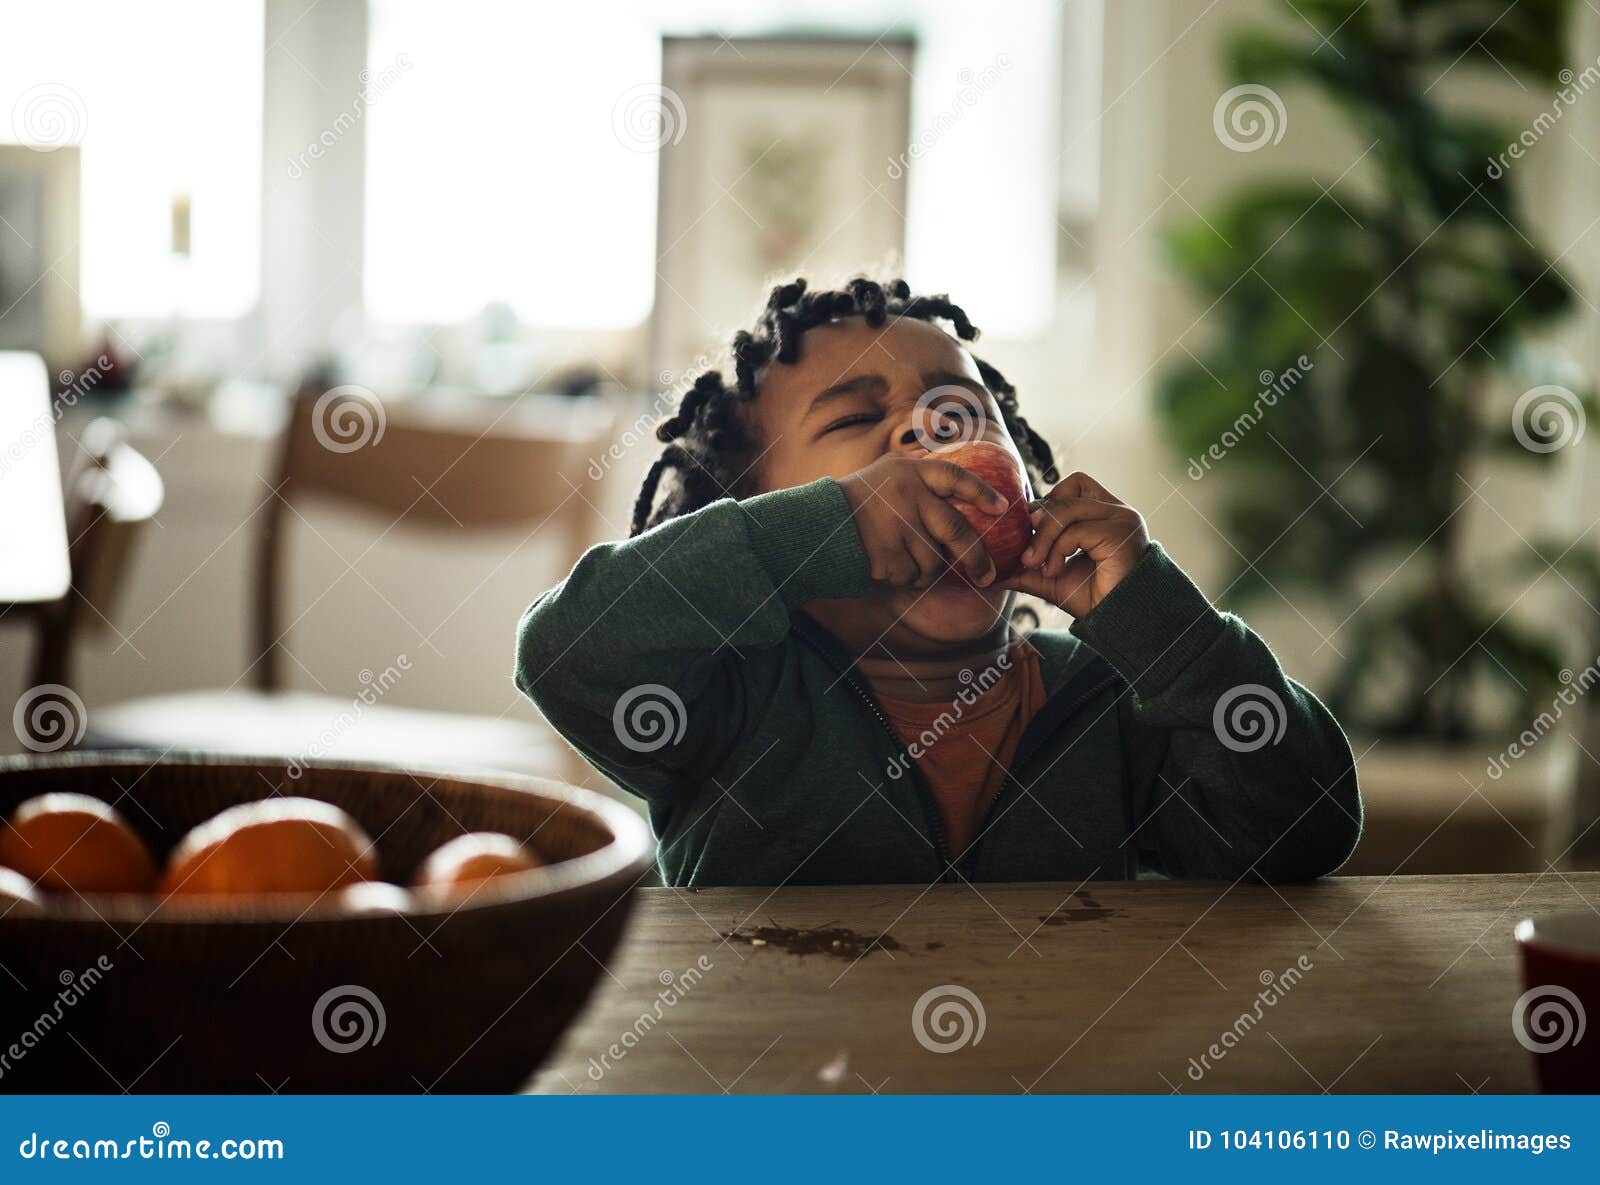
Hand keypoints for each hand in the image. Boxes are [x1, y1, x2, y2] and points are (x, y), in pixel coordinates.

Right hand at [838, 455, 1008, 588]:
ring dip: (928, 572)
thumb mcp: (887, 473)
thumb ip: (918, 474)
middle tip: (987, 575)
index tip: (1002, 507)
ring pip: (933, 560)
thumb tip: (958, 483)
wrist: (818, 522)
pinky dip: (907, 579)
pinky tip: (892, 570)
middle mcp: (908, 495)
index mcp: (911, 472)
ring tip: (912, 566)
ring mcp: (896, 524)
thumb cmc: (858, 499)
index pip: (956, 477)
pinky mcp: (885, 552)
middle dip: (975, 557)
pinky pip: (911, 575)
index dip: (981, 492)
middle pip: (955, 529)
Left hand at [999, 471, 1149, 616]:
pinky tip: (1055, 570)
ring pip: (1067, 510)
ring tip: (1035, 564)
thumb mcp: (1051, 578)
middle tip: (1026, 555)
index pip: (1072, 485)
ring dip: (1043, 539)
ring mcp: (1120, 518)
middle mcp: (1115, 510)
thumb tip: (993, 571)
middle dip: (1038, 523)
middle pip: (1065, 495)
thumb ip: (1026, 568)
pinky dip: (1057, 550)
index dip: (1046, 504)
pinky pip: (1076, 530)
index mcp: (1103, 513)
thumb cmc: (1092, 599)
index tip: (1029, 533)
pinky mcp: (1120, 532)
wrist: (1118, 621)